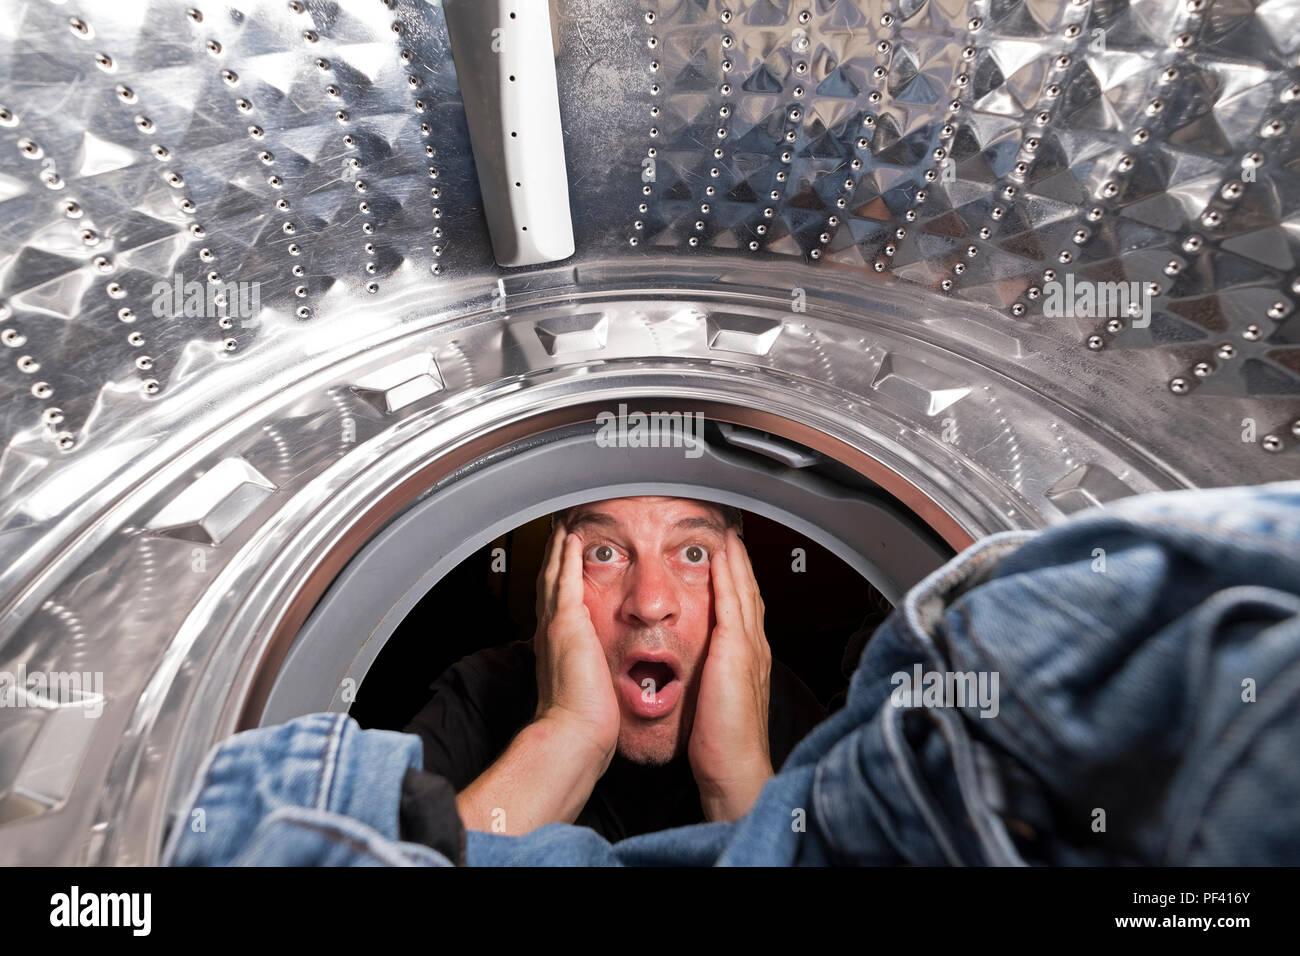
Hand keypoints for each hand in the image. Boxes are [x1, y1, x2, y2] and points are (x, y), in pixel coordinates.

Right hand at [532, 521, 619, 769]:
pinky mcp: (566, 623)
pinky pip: (566, 580)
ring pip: (554, 574)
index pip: (557, 602)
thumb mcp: (586, 686)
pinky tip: (573, 538)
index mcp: (557, 645)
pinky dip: (567, 556)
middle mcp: (551, 631)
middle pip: (549, 581)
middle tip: (559, 529)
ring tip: (564, 524)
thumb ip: (590, 671)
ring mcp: (556, 625)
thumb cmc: (584, 721)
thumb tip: (599, 671)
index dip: (559, 577)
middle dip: (555, 555)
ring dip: (559, 548)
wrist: (574, 733)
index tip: (565, 559)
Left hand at [688, 527, 773, 820]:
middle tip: (732, 531)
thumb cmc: (720, 741)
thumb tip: (696, 663)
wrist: (733, 765)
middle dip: (740, 559)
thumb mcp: (715, 697)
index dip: (737, 578)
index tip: (727, 554)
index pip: (743, 607)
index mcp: (748, 657)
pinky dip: (728, 575)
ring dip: (735, 557)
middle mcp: (753, 646)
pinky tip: (720, 555)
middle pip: (749, 590)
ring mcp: (748, 646)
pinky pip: (732, 602)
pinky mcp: (736, 650)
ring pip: (744, 588)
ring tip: (727, 530)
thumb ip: (710, 674)